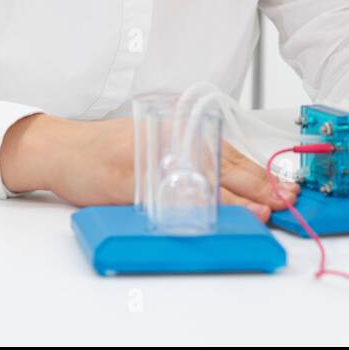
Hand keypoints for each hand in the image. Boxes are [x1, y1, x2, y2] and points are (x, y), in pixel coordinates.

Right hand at [0, 112, 297, 221]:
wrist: (63, 148)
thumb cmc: (110, 148)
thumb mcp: (156, 140)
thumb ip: (189, 155)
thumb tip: (232, 180)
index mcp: (180, 131)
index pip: (228, 154)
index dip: (259, 173)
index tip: (284, 187)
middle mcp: (169, 142)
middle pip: (222, 167)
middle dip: (257, 187)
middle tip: (283, 201)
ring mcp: (150, 162)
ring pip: (200, 182)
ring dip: (233, 201)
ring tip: (260, 213)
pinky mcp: (130, 183)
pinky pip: (165, 198)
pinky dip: (189, 209)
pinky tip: (210, 218)